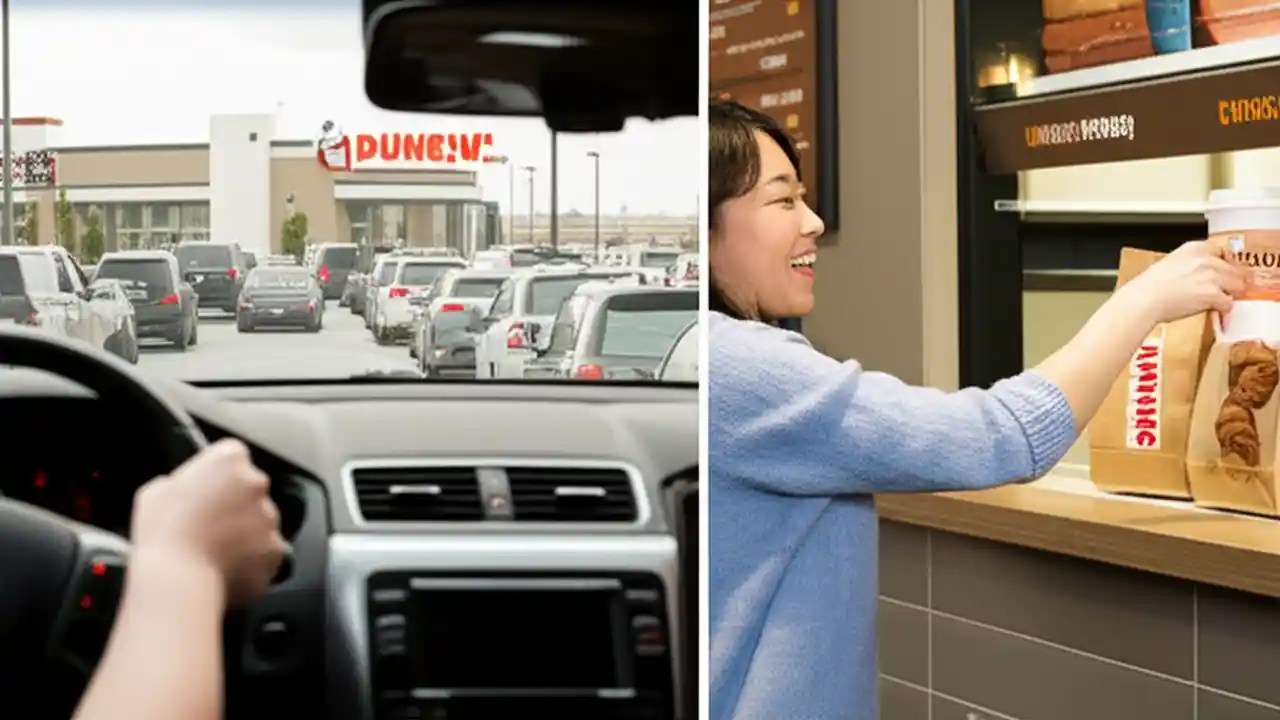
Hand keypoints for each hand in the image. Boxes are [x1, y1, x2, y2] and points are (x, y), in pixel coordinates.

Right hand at [130, 438, 286, 607]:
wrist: (178, 578)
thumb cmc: (163, 533)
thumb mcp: (156, 491)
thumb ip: (179, 481)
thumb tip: (183, 490)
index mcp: (228, 460)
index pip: (233, 456)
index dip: (219, 474)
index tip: (208, 489)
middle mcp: (256, 484)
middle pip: (250, 489)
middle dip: (234, 504)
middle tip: (208, 524)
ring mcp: (270, 517)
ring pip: (260, 521)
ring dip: (244, 532)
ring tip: (214, 550)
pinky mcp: (276, 549)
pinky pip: (267, 551)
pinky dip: (253, 559)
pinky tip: (227, 567)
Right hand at [1122, 240, 1249, 323]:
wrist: (1144, 300)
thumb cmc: (1149, 286)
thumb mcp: (1169, 264)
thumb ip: (1189, 265)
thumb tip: (1198, 276)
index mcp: (1194, 247)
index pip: (1222, 252)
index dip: (1225, 265)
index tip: (1225, 272)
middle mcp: (1206, 258)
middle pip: (1234, 269)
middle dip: (1231, 282)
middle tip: (1226, 291)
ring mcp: (1211, 276)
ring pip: (1236, 286)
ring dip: (1229, 295)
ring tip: (1218, 302)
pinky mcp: (1213, 294)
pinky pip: (1228, 303)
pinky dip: (1222, 310)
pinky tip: (1213, 311)